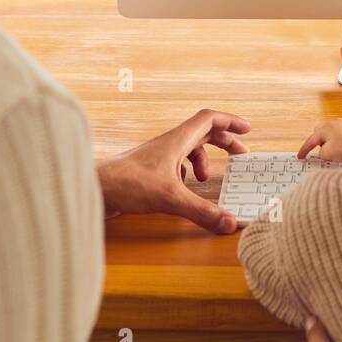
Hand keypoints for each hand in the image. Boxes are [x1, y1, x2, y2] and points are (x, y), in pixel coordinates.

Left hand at [97, 109, 250, 233]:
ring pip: (189, 149)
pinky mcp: (149, 170)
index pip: (209, 119)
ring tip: (207, 180)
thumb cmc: (126, 183)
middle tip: (241, 154)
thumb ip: (201, 211)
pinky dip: (186, 172)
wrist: (94, 188)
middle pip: (203, 133)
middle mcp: (168, 144)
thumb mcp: (170, 198)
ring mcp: (157, 156)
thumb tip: (229, 223)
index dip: (231, 121)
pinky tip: (183, 187)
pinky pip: (176, 164)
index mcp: (177, 140)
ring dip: (204, 160)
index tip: (248, 129)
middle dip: (224, 142)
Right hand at [297, 118, 341, 162]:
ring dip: (328, 142)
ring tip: (335, 152)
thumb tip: (323, 152)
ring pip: (330, 133)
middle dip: (318, 142)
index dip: (305, 150)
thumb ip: (320, 153)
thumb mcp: (327, 154)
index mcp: (325, 127)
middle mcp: (334, 123)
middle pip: (319, 132)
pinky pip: (339, 135)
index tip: (300, 156)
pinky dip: (338, 142)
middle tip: (321, 152)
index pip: (311, 140)